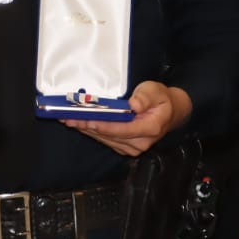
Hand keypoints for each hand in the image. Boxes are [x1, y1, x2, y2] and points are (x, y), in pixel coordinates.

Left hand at [66, 81, 191, 156]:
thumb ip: (145, 97)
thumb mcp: (155, 91)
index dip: (105, 126)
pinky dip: (91, 131)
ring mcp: (132, 147)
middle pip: (109, 135)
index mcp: (150, 128)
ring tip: (68, 119)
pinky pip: (105, 139)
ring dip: (86, 129)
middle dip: (88, 126)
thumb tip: (133, 105)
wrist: (169, 112)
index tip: (89, 120)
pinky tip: (78, 124)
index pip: (123, 129)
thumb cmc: (161, 100)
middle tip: (69, 117)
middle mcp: (140, 142)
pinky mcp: (124, 146)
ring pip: (104, 139)